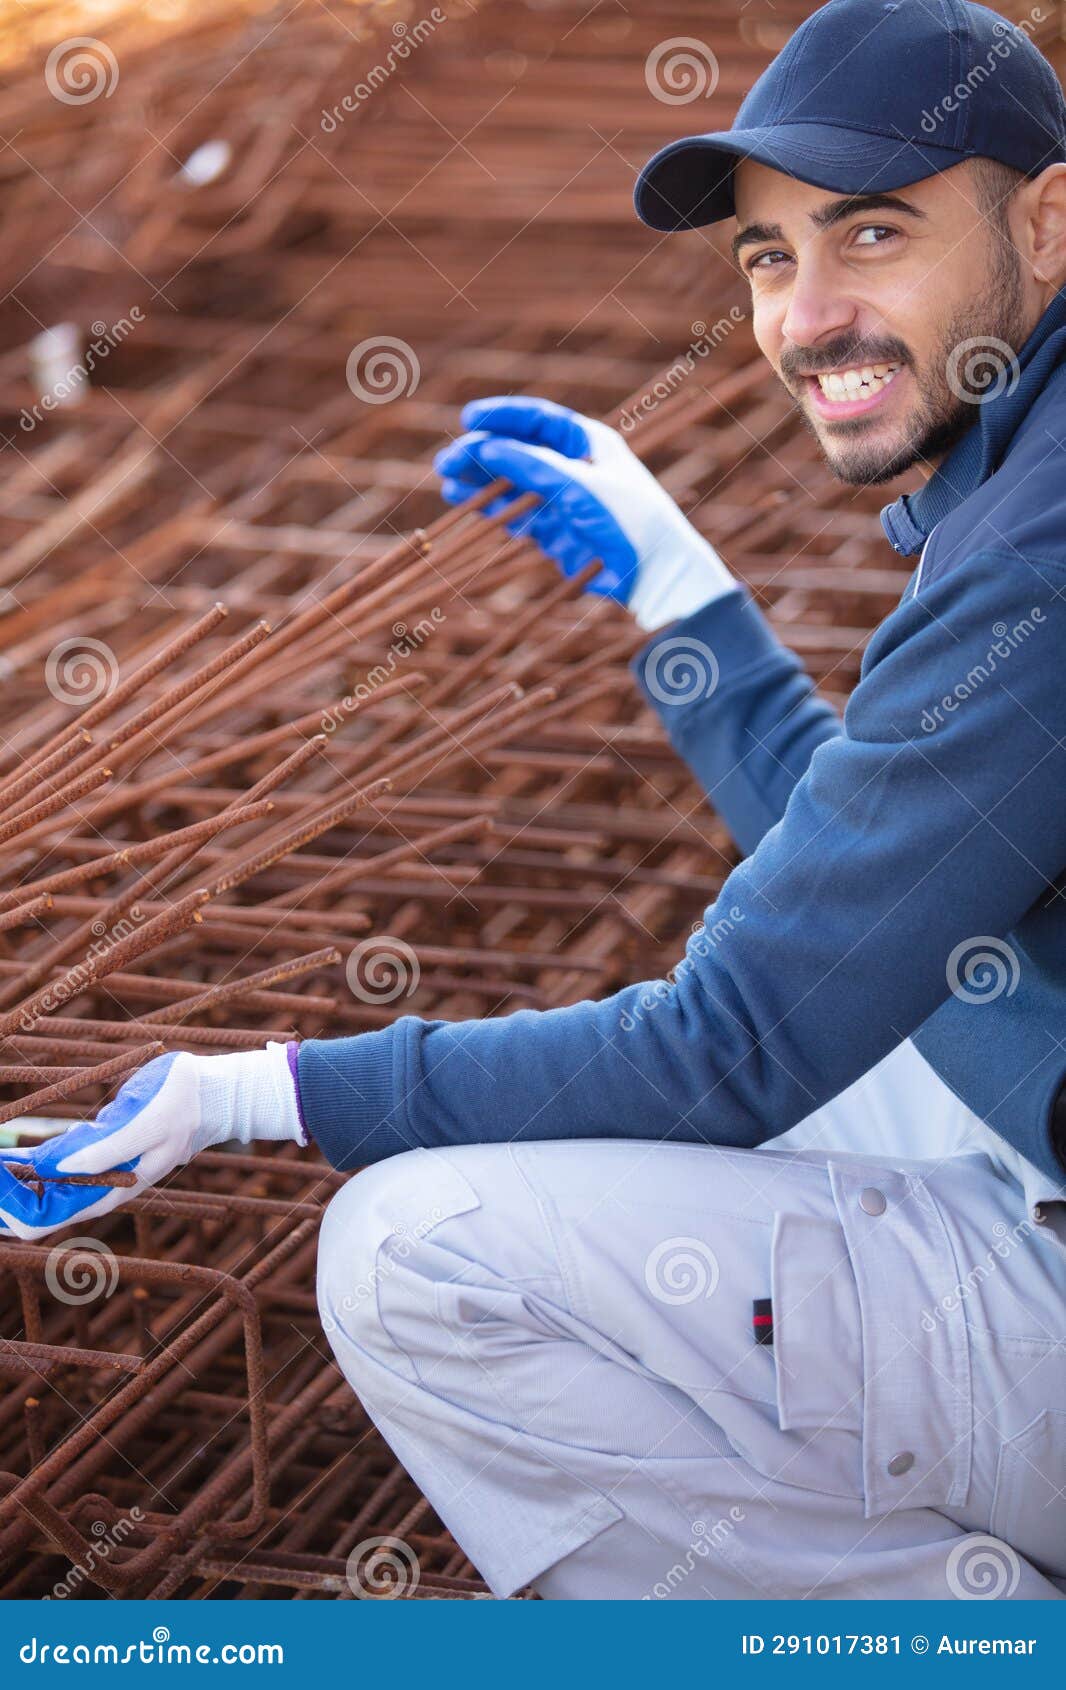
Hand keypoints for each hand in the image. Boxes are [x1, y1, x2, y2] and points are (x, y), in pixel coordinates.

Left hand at [0, 1042, 302, 1239]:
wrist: (211, 1094)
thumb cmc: (182, 1105)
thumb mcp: (146, 1124)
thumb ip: (105, 1148)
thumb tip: (58, 1168)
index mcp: (113, 1187)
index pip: (49, 1217)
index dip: (14, 1209)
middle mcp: (103, 1185)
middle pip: (41, 1209)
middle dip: (9, 1198)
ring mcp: (102, 1170)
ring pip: (46, 1189)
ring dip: (16, 1182)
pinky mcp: (103, 1150)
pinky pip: (59, 1167)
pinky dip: (32, 1164)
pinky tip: (12, 1157)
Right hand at [433, 395, 734, 629]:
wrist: (655, 573)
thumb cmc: (628, 518)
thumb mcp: (578, 485)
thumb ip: (531, 465)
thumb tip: (485, 447)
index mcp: (588, 442)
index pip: (537, 420)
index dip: (502, 417)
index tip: (469, 420)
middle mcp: (573, 466)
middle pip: (518, 451)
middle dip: (482, 453)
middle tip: (448, 461)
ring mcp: (562, 499)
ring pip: (512, 483)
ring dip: (480, 480)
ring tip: (448, 482)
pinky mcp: (555, 531)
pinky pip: (516, 513)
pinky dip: (491, 507)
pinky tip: (465, 503)